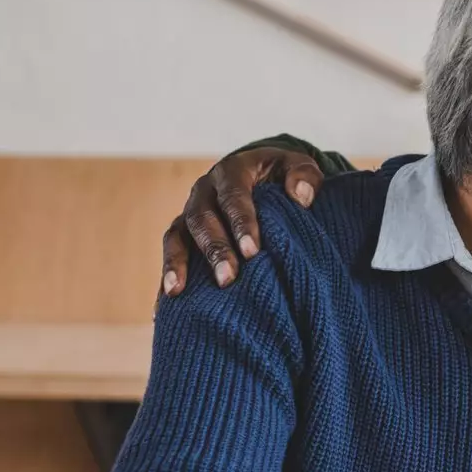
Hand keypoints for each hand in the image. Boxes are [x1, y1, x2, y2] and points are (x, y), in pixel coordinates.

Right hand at [160, 147, 323, 296]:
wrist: (260, 175)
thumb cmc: (282, 176)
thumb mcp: (297, 166)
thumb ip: (305, 175)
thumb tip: (302, 197)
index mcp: (232, 171)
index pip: (233, 196)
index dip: (241, 223)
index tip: (252, 251)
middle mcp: (204, 190)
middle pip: (202, 219)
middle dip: (214, 249)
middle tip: (228, 278)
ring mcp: (190, 211)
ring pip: (177, 235)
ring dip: (179, 263)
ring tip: (178, 290)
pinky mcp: (183, 232)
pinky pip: (170, 252)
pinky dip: (166, 275)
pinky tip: (166, 304)